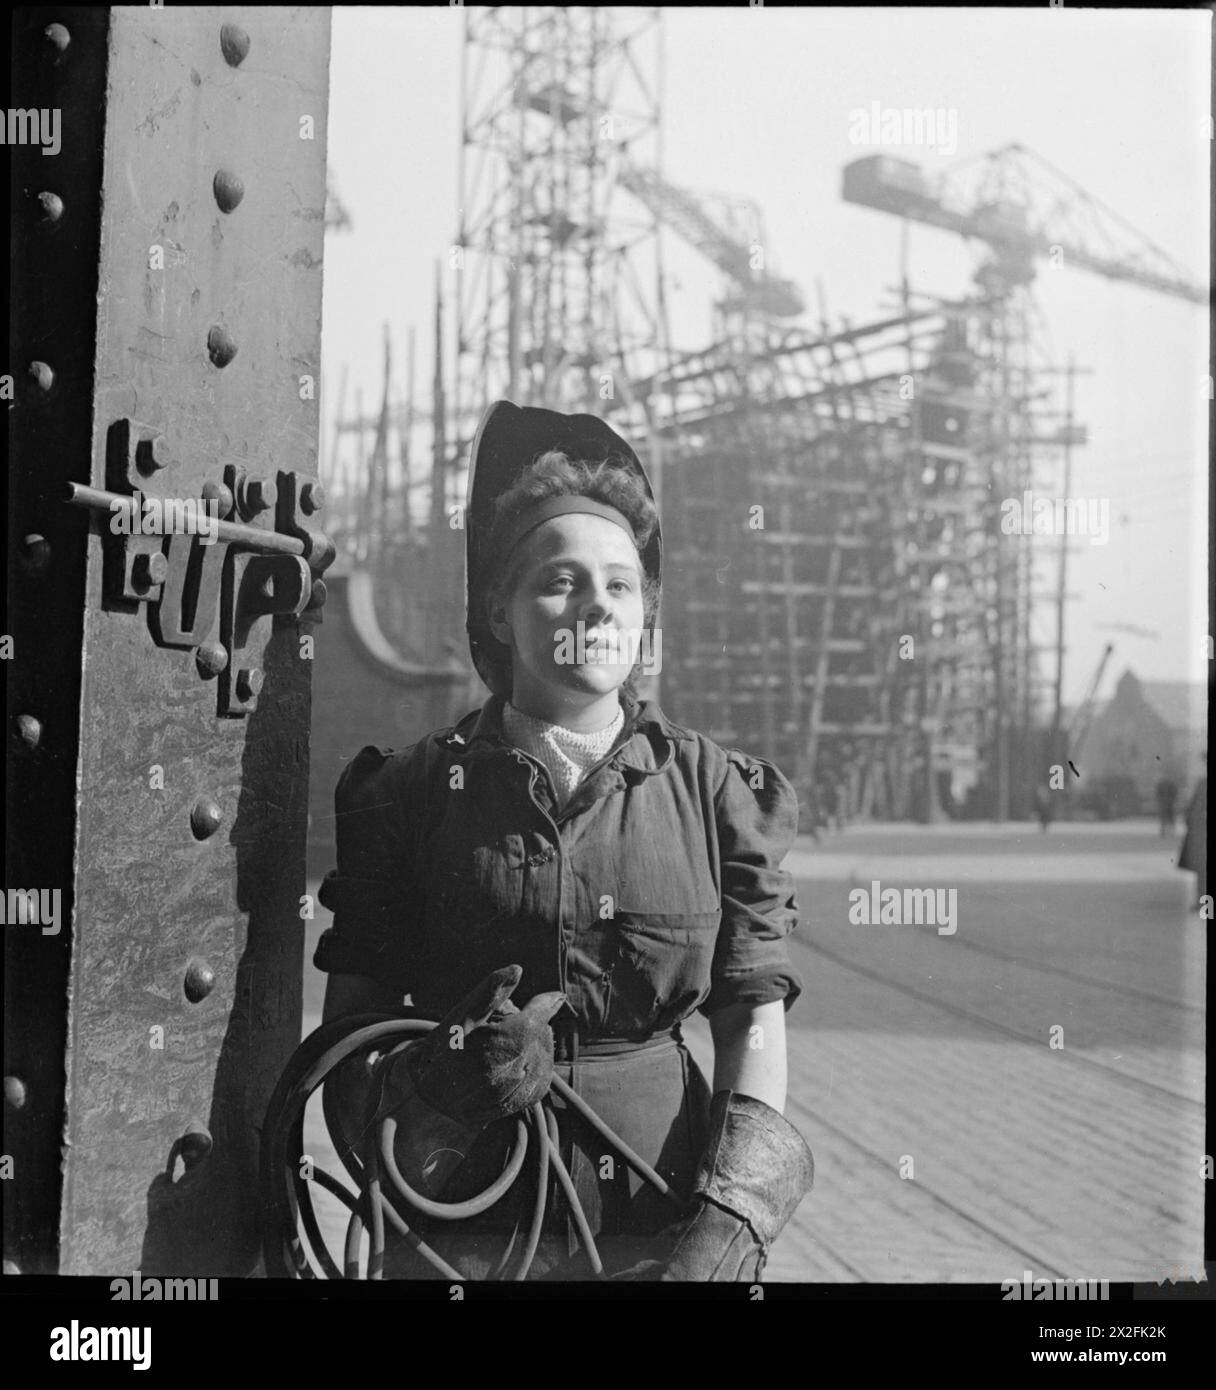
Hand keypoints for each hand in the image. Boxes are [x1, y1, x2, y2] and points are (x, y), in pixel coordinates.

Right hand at [377, 966, 564, 1194]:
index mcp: (499, 1044)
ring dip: (534, 1047)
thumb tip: (517, 969)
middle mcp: (510, 1073)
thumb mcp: (462, 1014)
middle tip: (507, 1024)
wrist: (428, 1095)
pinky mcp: (515, 1106)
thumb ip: (492, 991)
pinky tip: (516, 1062)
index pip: (537, 1019)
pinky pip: (540, 1081)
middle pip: (541, 1037)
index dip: (545, 1005)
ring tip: (507, 1045)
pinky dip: (534, 1068)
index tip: (554, 996)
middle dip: (532, 1025)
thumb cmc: (444, 1047)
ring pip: (544, 1058)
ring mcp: (515, 1093)